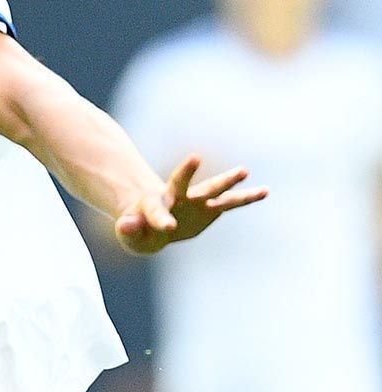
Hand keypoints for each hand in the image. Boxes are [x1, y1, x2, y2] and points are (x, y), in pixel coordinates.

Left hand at [114, 155, 266, 254]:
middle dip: (187, 173)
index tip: (169, 226)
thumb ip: (128, 230)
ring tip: (244, 171)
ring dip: (226, 181)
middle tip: (194, 157)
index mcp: (153, 206)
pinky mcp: (211, 209)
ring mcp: (196, 202)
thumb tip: (126, 224)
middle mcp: (176, 199)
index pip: (156, 212)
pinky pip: (231, 203)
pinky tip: (265, 191)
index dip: (161, 219)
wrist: (155, 224)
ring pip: (212, 189)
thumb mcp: (130, 234)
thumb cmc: (139, 229)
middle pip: (182, 185)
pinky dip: (247, 198)